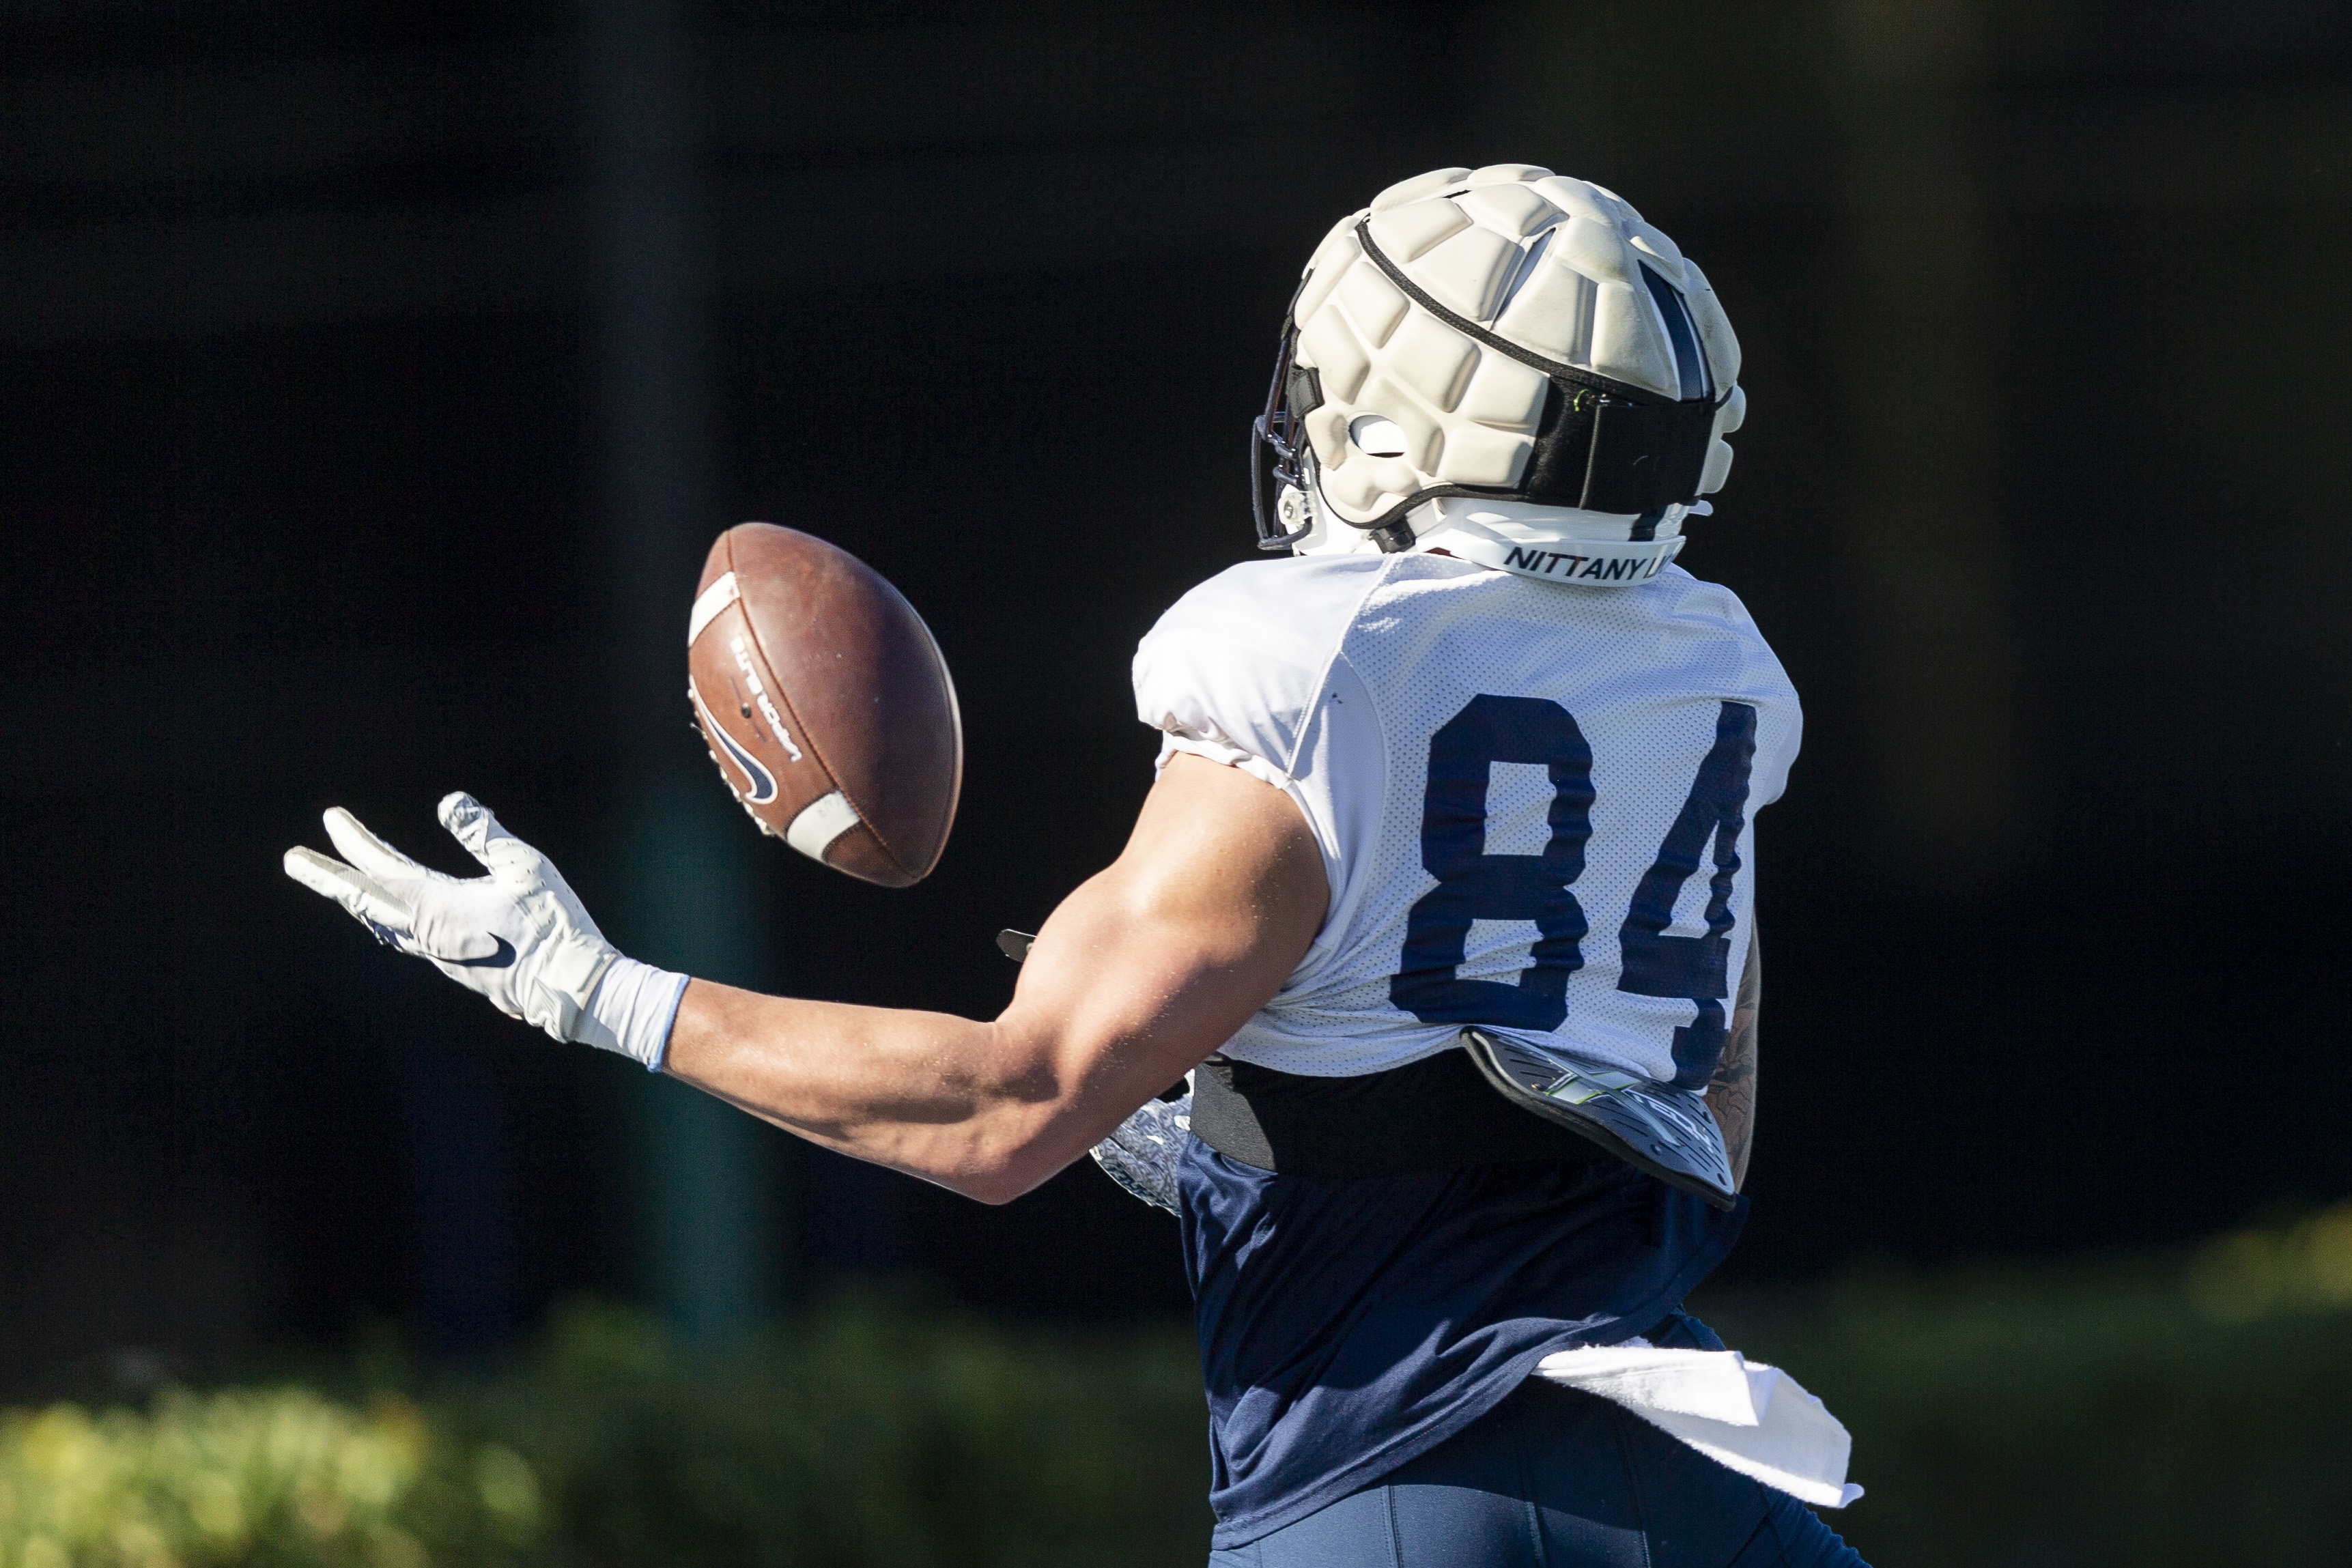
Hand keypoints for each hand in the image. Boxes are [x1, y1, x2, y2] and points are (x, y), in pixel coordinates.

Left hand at [284, 792, 619, 1042]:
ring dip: (354, 900)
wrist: (566, 986)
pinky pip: (400, 937)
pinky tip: (390, 918)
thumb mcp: (524, 866)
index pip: (380, 866)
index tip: (331, 818)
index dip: (354, 841)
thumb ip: (483, 833)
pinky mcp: (453, 965)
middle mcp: (423, 933)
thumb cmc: (550, 924)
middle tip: (293, 860)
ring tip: (337, 886)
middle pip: (362, 901)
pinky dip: (381, 918)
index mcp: (434, 905)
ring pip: (379, 923)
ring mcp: (435, 954)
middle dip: (327, 878)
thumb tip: (450, 801)